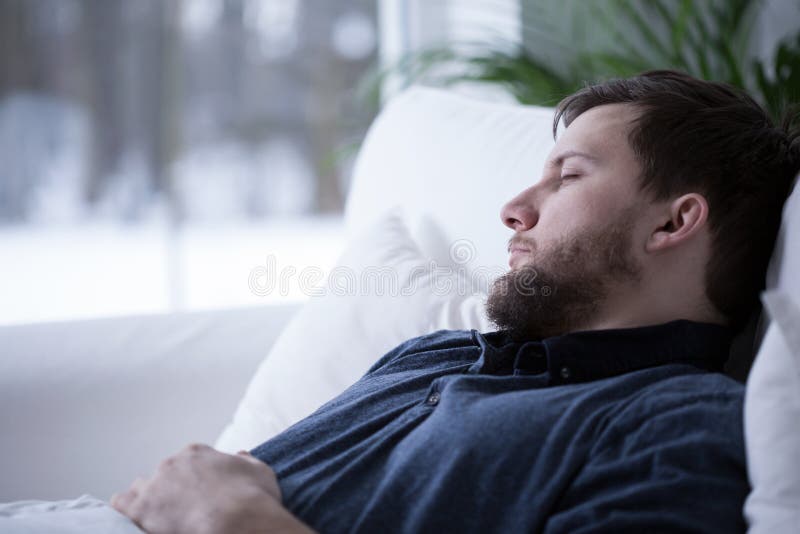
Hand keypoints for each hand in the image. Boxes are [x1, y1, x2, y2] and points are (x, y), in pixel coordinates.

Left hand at [111, 443, 313, 533]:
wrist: (239, 523)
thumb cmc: (254, 500)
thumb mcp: (260, 472)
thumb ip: (246, 462)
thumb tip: (241, 456)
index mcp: (197, 453)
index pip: (187, 461)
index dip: (194, 480)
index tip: (202, 496)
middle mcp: (172, 464)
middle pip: (163, 475)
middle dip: (171, 491)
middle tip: (184, 513)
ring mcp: (154, 486)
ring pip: (140, 489)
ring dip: (147, 501)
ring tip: (158, 520)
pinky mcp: (140, 509)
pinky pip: (120, 505)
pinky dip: (124, 512)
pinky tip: (133, 523)